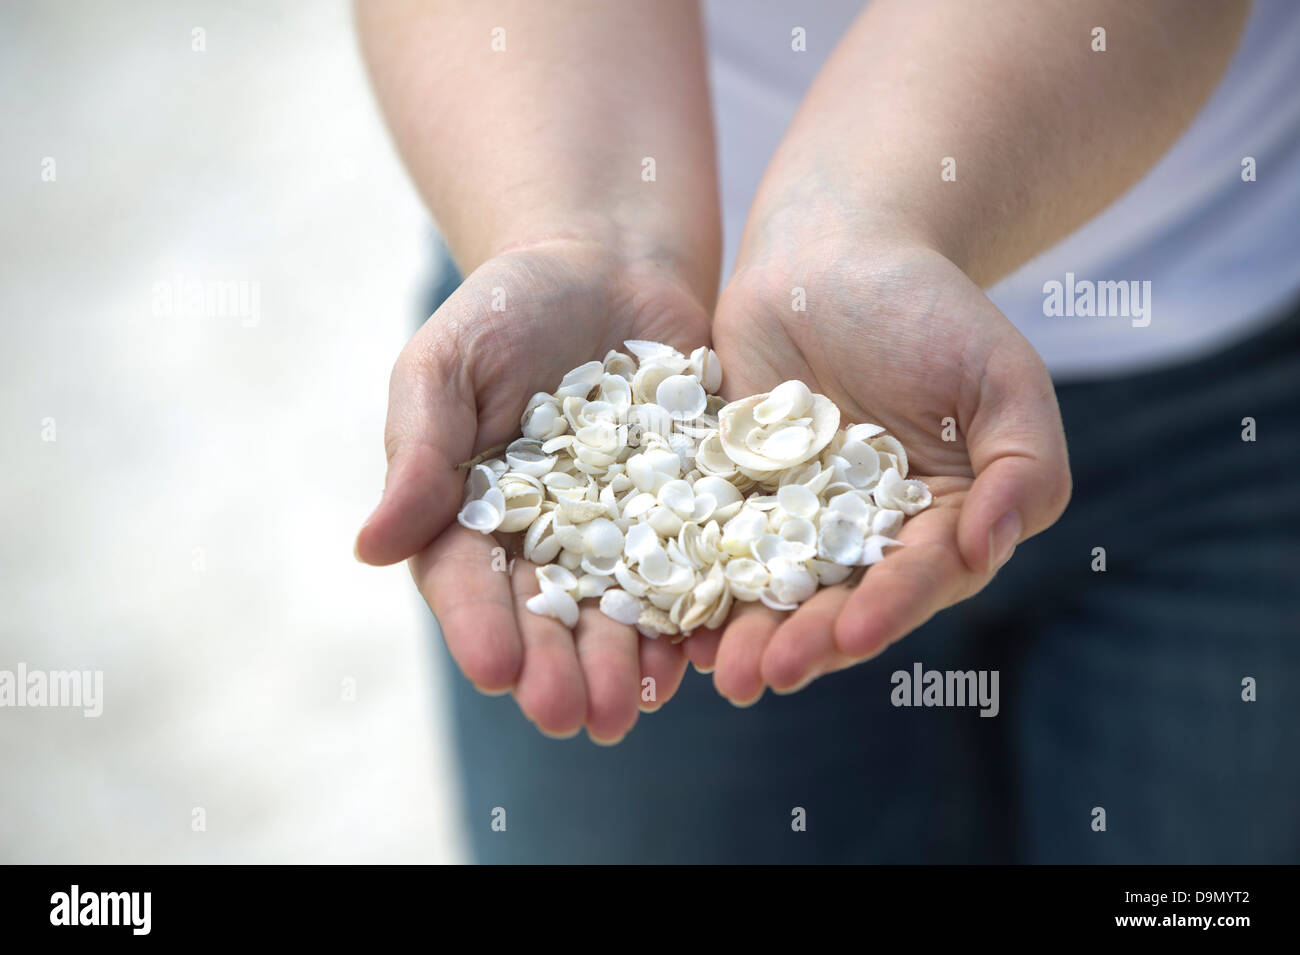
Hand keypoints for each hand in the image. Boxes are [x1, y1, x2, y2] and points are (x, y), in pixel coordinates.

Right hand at [355, 238, 711, 741]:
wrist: (606, 259)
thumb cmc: (506, 305)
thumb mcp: (445, 363)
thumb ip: (418, 451)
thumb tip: (370, 548)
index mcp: (473, 513)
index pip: (468, 583)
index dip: (481, 629)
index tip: (495, 672)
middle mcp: (545, 537)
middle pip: (549, 615)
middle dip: (561, 669)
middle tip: (576, 718)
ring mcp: (620, 527)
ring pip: (620, 609)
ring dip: (625, 662)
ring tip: (632, 707)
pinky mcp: (688, 507)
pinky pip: (693, 568)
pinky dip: (696, 613)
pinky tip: (703, 652)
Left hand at [685, 236, 1071, 702]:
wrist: (828, 253)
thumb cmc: (928, 306)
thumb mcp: (1000, 375)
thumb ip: (1023, 465)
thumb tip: (991, 548)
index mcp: (943, 518)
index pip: (921, 576)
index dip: (890, 607)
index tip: (854, 633)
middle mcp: (870, 533)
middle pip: (841, 600)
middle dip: (807, 641)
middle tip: (767, 677)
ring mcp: (798, 518)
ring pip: (775, 589)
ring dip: (748, 632)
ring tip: (719, 668)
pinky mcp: (736, 496)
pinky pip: (715, 546)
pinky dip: (699, 583)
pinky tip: (673, 616)